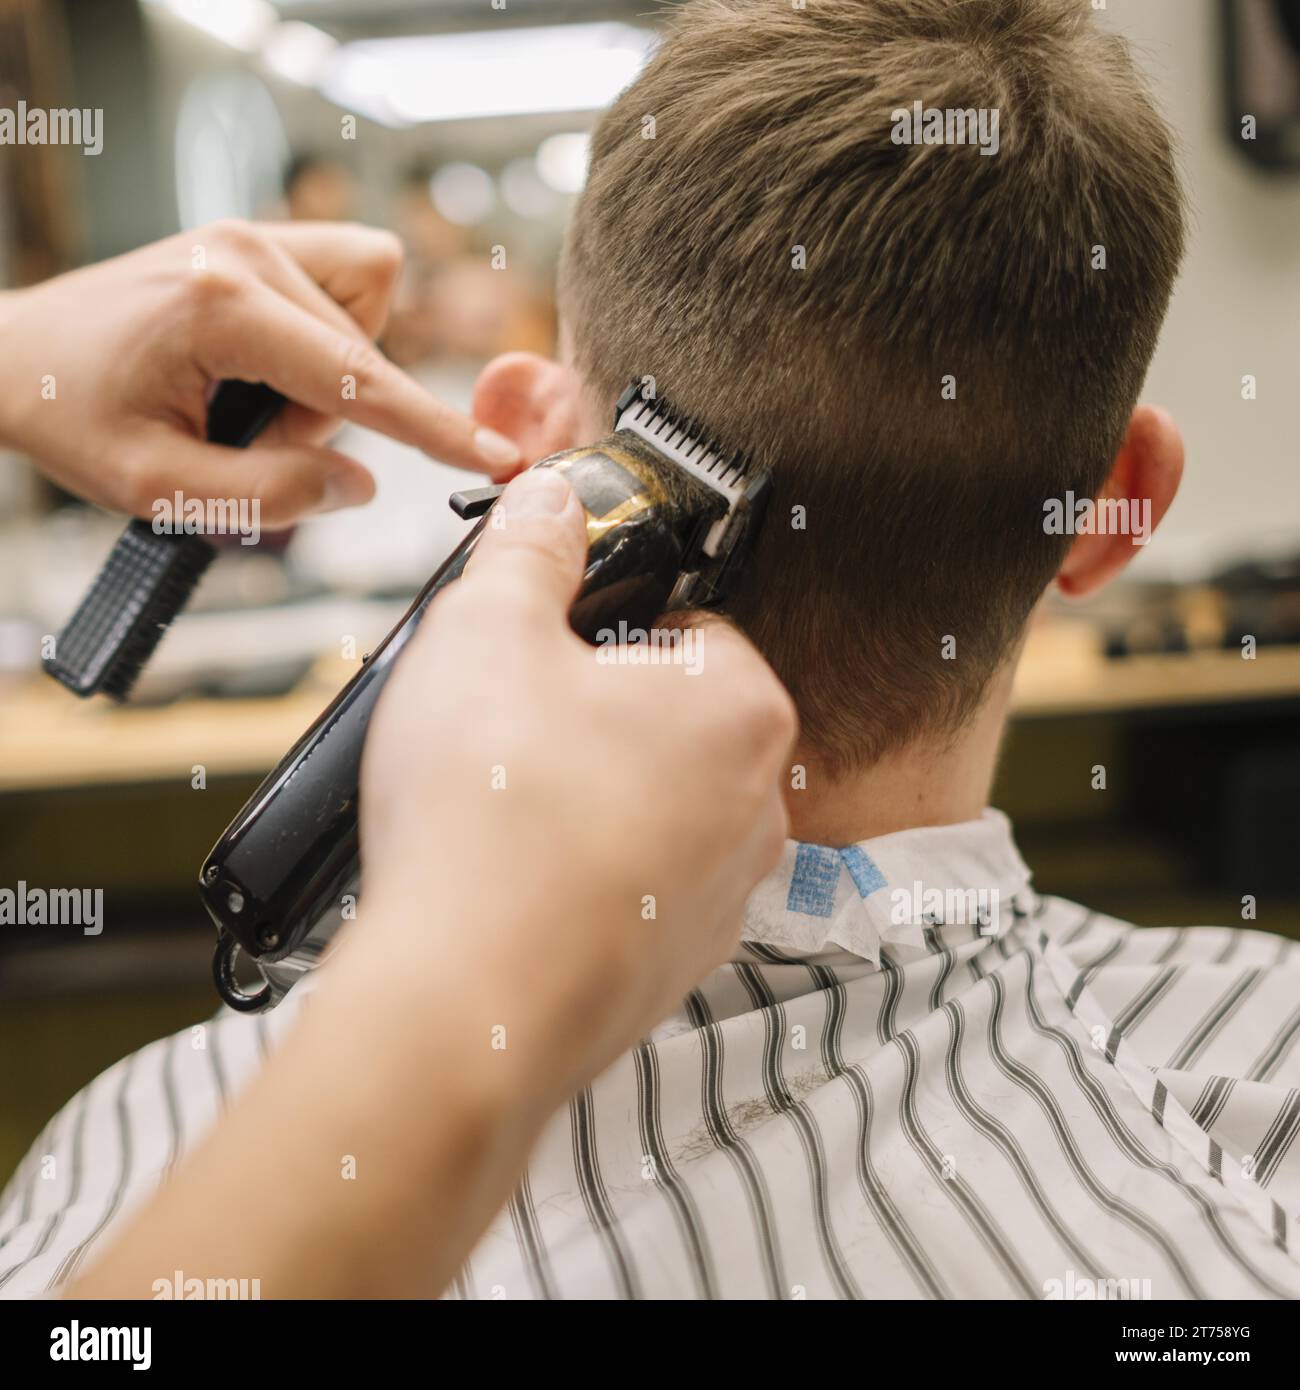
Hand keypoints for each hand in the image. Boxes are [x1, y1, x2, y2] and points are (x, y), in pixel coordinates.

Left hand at [0, 220, 523, 527]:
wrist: (21, 358)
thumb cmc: (76, 416)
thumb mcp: (162, 490)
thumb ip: (272, 496)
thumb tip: (359, 483)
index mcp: (221, 307)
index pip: (356, 380)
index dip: (433, 429)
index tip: (496, 457)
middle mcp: (248, 253)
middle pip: (363, 353)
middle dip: (324, 419)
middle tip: (247, 441)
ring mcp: (255, 237)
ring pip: (366, 317)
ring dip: (329, 377)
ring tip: (253, 401)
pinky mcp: (260, 240)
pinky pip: (353, 281)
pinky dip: (334, 335)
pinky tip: (276, 362)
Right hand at [351, 466, 796, 1110]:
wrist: (465, 1006)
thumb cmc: (488, 814)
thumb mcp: (488, 631)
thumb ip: (530, 548)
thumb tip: (552, 501)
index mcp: (740, 708)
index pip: (689, 623)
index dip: (603, 625)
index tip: (543, 651)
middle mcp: (759, 806)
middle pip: (673, 717)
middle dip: (595, 711)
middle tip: (508, 729)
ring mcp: (725, 896)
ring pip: (654, 804)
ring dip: (588, 793)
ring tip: (502, 809)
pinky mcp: (676, 964)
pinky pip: (632, 887)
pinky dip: (582, 875)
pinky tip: (513, 880)